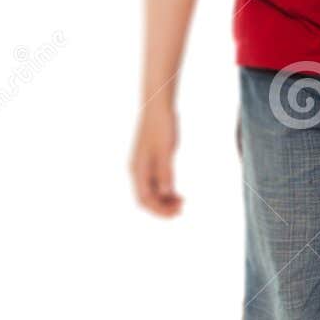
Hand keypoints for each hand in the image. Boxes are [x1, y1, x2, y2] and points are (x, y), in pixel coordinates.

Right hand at [130, 101, 182, 216]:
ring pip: (151, 192)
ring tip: (182, 201)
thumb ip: (165, 172)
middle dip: (162, 207)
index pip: (144, 199)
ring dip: (164, 200)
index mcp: (138, 169)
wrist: (158, 107)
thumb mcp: (166, 150)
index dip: (159, 210)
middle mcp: (138, 170)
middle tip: (181, 209)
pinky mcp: (150, 161)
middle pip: (146, 198)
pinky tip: (177, 192)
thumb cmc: (161, 126)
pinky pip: (155, 182)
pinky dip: (165, 190)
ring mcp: (143, 166)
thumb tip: (165, 193)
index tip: (177, 213)